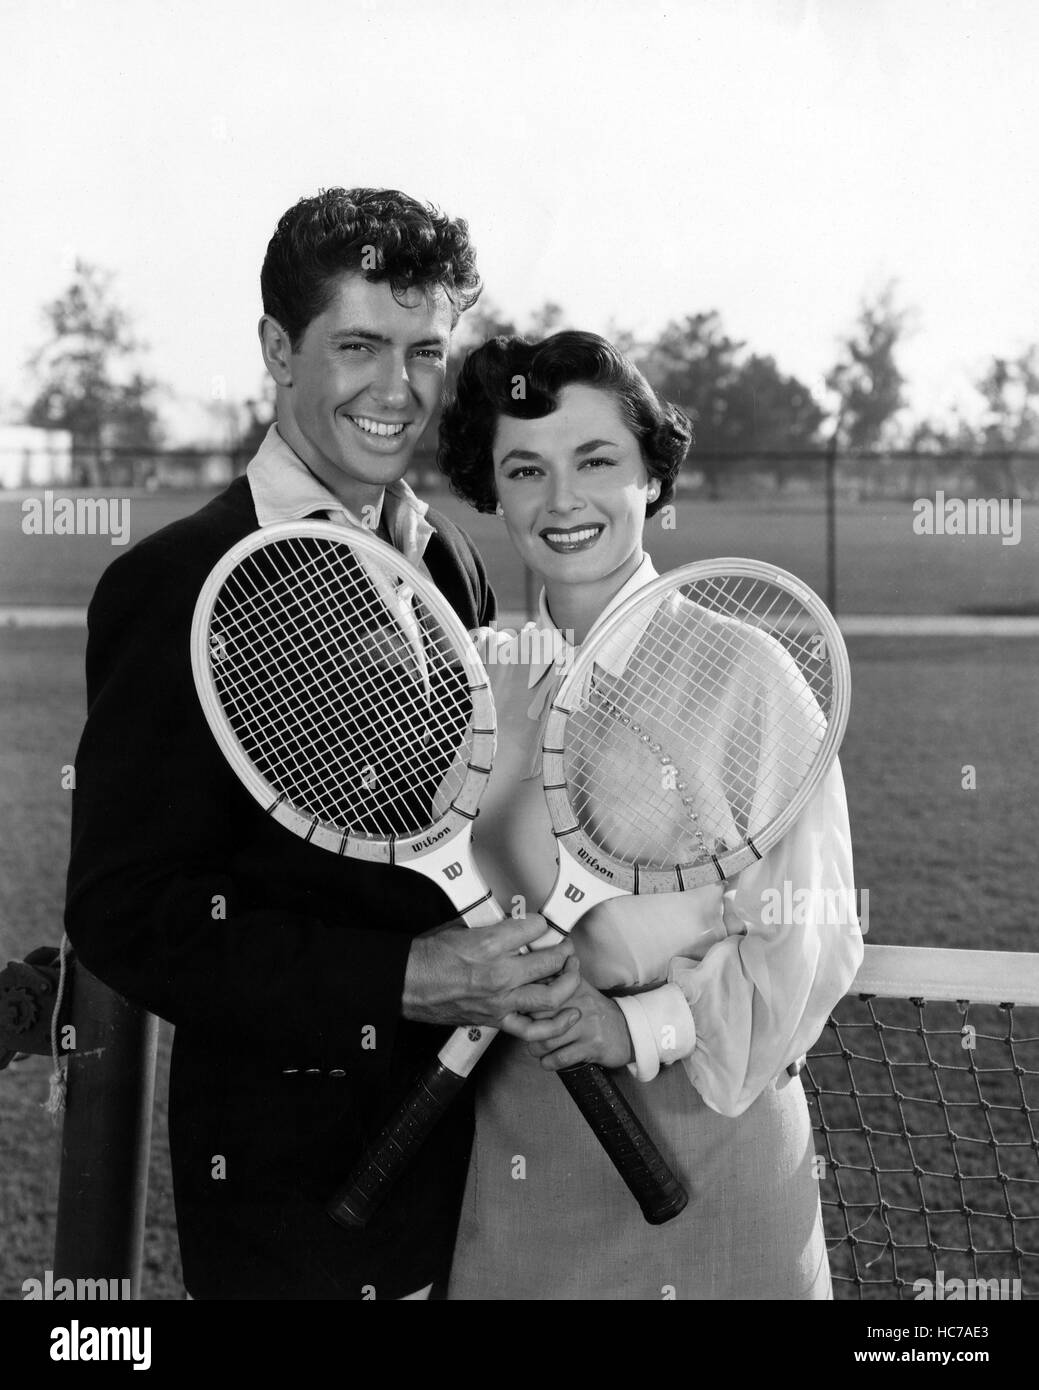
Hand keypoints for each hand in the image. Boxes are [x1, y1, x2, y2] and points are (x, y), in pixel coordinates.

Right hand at [402, 914, 581, 1042]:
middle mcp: (498, 974)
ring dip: (568, 981)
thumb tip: (514, 922)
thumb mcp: (462, 926)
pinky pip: (533, 1029)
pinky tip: (570, 1013)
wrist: (406, 983)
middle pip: (550, 961)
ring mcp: (500, 1001)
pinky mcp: (497, 1020)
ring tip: (571, 971)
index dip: (542, 923)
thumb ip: (493, 926)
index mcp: (489, 945)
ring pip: (551, 996)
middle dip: (564, 950)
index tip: (542, 924)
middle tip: (565, 946)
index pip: (534, 928)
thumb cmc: (429, 956)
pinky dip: (556, 1025)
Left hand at [527, 975, 634, 1069]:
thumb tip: (543, 963)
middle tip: (526, 1034)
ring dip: (535, 1050)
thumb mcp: (582, 990)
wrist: (630, 1031)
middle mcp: (580, 1004)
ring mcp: (586, 1027)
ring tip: (536, 1050)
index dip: (525, 1005)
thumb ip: (561, 978)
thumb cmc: (598, 1012)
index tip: (521, 1014)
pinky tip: (548, 1061)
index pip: (541, 993)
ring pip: (546, 1041)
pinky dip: (548, 1063)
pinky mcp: (592, 1047)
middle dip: (527, 1029)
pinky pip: (560, 1058)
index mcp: (574, 988)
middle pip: (539, 1016)